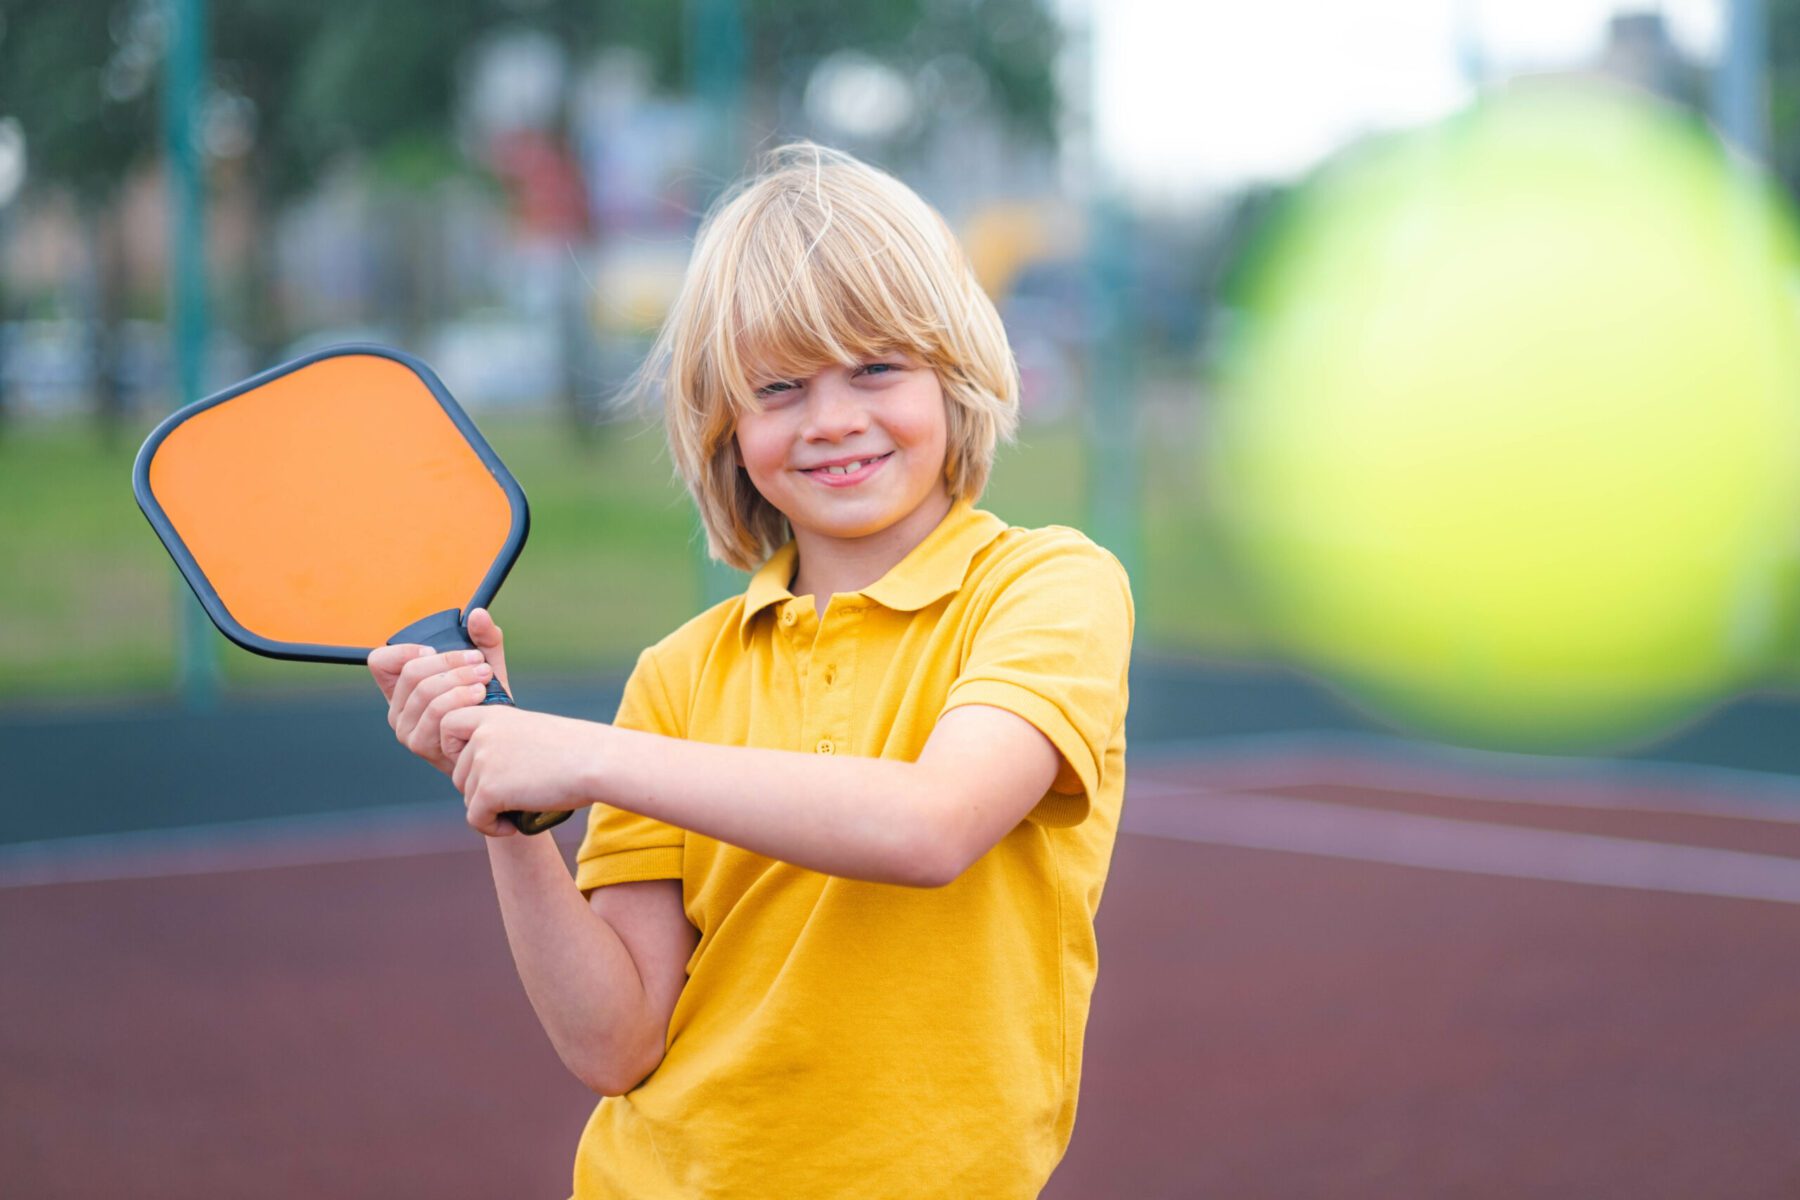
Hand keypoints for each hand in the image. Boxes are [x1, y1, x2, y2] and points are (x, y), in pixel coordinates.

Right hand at [367, 608, 511, 774]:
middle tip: (479, 661)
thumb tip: (478, 614)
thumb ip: (485, 639)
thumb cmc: (487, 703)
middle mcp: (397, 708)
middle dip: (449, 663)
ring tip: (484, 678)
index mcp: (401, 687)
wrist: (499, 742)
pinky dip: (461, 701)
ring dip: (459, 681)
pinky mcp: (421, 745)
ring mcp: (406, 729)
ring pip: (424, 693)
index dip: (404, 650)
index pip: (380, 661)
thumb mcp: (487, 665)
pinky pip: (436, 716)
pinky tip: (481, 699)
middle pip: (411, 673)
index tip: (435, 650)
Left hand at [440, 706, 602, 836]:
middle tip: (511, 797)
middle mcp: (482, 734)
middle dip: (480, 790)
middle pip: (459, 772)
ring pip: (468, 797)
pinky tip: (513, 827)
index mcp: (493, 715)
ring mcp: (483, 761)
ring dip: (489, 810)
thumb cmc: (576, 750)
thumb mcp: (532, 733)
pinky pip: (476, 818)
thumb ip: (503, 742)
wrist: (596, 762)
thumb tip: (482, 771)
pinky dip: (492, 828)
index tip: (480, 763)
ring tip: (517, 811)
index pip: (447, 724)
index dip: (454, 748)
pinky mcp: (489, 790)